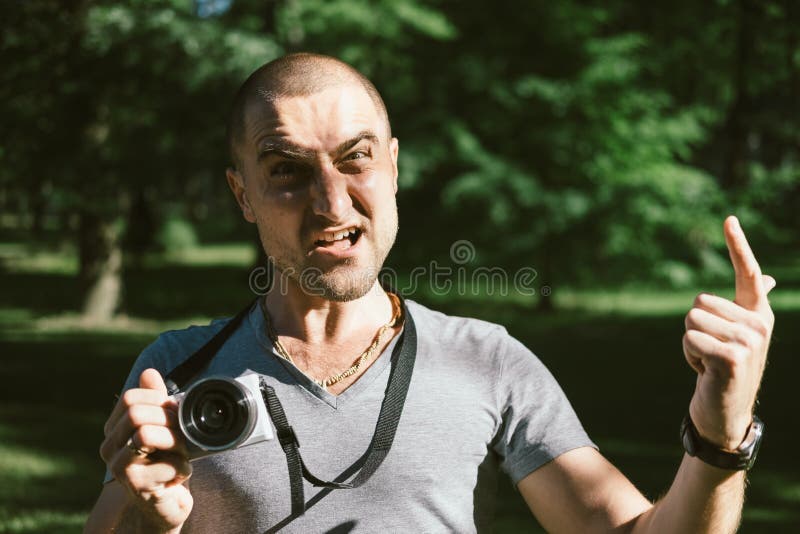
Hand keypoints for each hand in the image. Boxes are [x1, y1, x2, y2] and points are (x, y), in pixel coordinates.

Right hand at [100, 369, 192, 529]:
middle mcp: (109, 448)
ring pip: (147, 435)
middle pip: (137, 413)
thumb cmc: (165, 460)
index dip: (159, 399)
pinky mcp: (137, 487)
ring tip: (182, 452)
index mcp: (115, 428)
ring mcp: (120, 468)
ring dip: (176, 442)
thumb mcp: (163, 426)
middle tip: (181, 432)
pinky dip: (183, 467)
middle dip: (168, 418)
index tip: (173, 410)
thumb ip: (156, 399)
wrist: (166, 503)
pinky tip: (180, 474)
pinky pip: (167, 464)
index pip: (131, 398)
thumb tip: (149, 372)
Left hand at [683, 216, 774, 450]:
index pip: (748, 272)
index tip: (728, 218)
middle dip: (693, 327)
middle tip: (711, 351)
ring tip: (709, 361)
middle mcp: (760, 323)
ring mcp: (750, 341)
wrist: (725, 411)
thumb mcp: (739, 334)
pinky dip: (689, 356)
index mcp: (759, 313)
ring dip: (689, 343)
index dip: (738, 244)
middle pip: (698, 302)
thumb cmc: (725, 368)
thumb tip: (768, 279)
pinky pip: (690, 339)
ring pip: (691, 320)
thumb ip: (751, 305)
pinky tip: (706, 372)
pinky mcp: (733, 358)